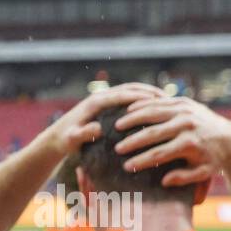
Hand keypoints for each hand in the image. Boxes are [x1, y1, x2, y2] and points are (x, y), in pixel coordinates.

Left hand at [40, 83, 166, 156]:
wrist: (55, 138)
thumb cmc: (64, 141)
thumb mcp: (72, 139)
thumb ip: (83, 134)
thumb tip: (96, 129)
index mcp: (97, 101)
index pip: (125, 95)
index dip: (145, 98)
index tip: (164, 103)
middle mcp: (103, 95)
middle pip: (134, 89)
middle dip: (153, 94)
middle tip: (175, 100)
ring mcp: (106, 98)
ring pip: (134, 91)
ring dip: (152, 96)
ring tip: (172, 104)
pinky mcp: (109, 104)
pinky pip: (131, 99)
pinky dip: (145, 102)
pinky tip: (158, 112)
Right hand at [114, 95, 230, 186]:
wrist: (228, 137)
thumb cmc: (210, 160)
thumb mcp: (202, 173)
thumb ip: (184, 178)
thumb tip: (164, 181)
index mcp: (190, 144)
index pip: (159, 154)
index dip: (141, 161)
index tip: (126, 167)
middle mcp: (187, 125)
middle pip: (154, 133)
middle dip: (133, 141)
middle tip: (117, 149)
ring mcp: (186, 111)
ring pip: (154, 113)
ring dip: (133, 119)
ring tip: (117, 125)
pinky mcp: (184, 102)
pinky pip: (160, 101)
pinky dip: (143, 105)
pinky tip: (127, 110)